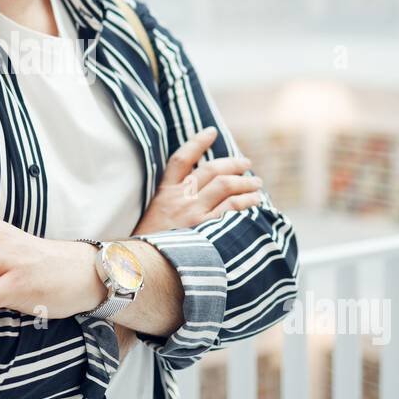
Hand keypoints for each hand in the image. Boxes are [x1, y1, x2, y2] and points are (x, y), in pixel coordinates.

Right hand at [132, 126, 265, 234]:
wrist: (140, 267)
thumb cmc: (147, 247)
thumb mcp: (151, 219)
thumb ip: (169, 206)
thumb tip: (192, 197)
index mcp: (164, 193)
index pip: (181, 159)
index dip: (197, 142)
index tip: (212, 132)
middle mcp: (179, 198)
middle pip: (211, 169)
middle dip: (233, 163)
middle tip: (247, 163)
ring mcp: (192, 213)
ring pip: (225, 185)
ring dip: (245, 182)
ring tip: (257, 184)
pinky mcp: (204, 229)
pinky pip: (231, 209)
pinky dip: (245, 202)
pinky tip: (255, 202)